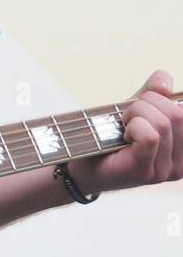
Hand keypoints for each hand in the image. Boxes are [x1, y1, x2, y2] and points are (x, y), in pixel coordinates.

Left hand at [68, 70, 182, 195]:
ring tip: (123, 124)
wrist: (82, 166)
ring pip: (162, 123)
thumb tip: (165, 84)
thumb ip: (153, 93)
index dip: (165, 99)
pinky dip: (133, 126)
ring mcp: (163, 172)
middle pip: (178, 114)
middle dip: (148, 103)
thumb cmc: (110, 137)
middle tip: (128, 115)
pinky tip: (123, 134)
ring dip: (136, 114)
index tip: (144, 106)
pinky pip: (149, 137)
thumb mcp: (136, 110)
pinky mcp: (143, 172)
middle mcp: (181, 164)